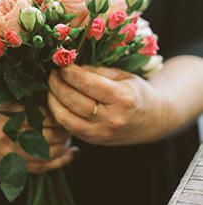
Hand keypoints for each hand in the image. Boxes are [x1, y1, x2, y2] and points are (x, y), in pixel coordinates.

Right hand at [0, 101, 77, 173]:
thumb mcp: (9, 94)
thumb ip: (31, 94)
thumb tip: (62, 94)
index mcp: (7, 112)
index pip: (40, 116)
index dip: (57, 115)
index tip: (67, 111)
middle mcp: (6, 133)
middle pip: (45, 135)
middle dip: (63, 131)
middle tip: (72, 125)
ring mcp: (8, 151)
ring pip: (45, 153)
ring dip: (63, 146)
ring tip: (70, 137)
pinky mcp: (12, 164)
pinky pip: (41, 167)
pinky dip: (59, 161)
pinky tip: (70, 152)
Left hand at [47, 64, 165, 144]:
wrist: (153, 120)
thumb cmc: (136, 92)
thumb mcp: (123, 76)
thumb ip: (97, 71)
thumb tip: (69, 65)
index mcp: (123, 98)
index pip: (88, 84)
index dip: (70, 73)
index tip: (61, 64)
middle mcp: (112, 119)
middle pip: (74, 101)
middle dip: (57, 85)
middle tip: (51, 74)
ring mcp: (102, 133)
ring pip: (66, 118)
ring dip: (52, 100)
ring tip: (50, 87)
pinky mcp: (94, 140)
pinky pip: (68, 127)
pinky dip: (57, 113)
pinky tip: (55, 101)